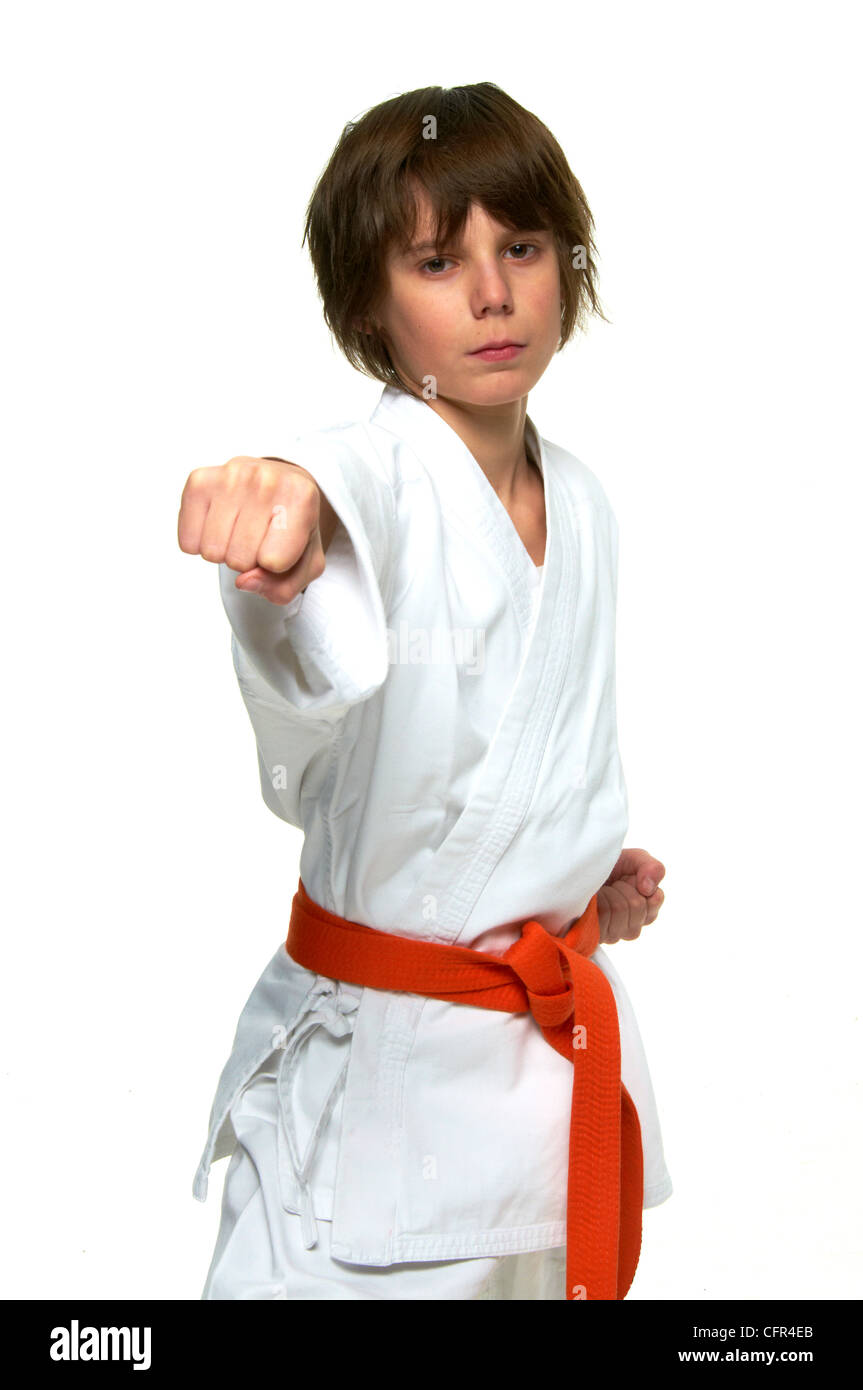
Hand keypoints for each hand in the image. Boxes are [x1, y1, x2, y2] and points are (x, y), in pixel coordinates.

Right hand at [177, 455, 336, 604]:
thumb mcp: (305, 565)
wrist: (279, 485)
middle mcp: (266, 479)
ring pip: (212, 552)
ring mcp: (230, 475)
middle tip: (258, 537)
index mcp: (302, 496)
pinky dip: (200, 543)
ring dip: (224, 551)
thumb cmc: (293, 527)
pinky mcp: (200, 480)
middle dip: (248, 560)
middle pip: (239, 560)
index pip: (274, 562)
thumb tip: (243, 581)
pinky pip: (189, 541)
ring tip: (240, 529)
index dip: (275, 566)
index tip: (281, 543)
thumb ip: (283, 586)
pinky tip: (218, 524)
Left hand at [596, 848, 665, 944]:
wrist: (576, 871)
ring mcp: (611, 934)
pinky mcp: (593, 935)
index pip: (655, 900)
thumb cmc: (607, 868)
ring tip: (601, 891)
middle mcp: (629, 928)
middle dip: (623, 886)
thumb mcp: (634, 859)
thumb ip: (653, 868)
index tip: (628, 878)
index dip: (640, 883)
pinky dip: (596, 898)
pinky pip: (601, 913)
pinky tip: (592, 899)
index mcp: (645, 913)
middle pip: (637, 906)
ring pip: (619, 909)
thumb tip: (649, 889)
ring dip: (608, 891)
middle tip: (612, 884)